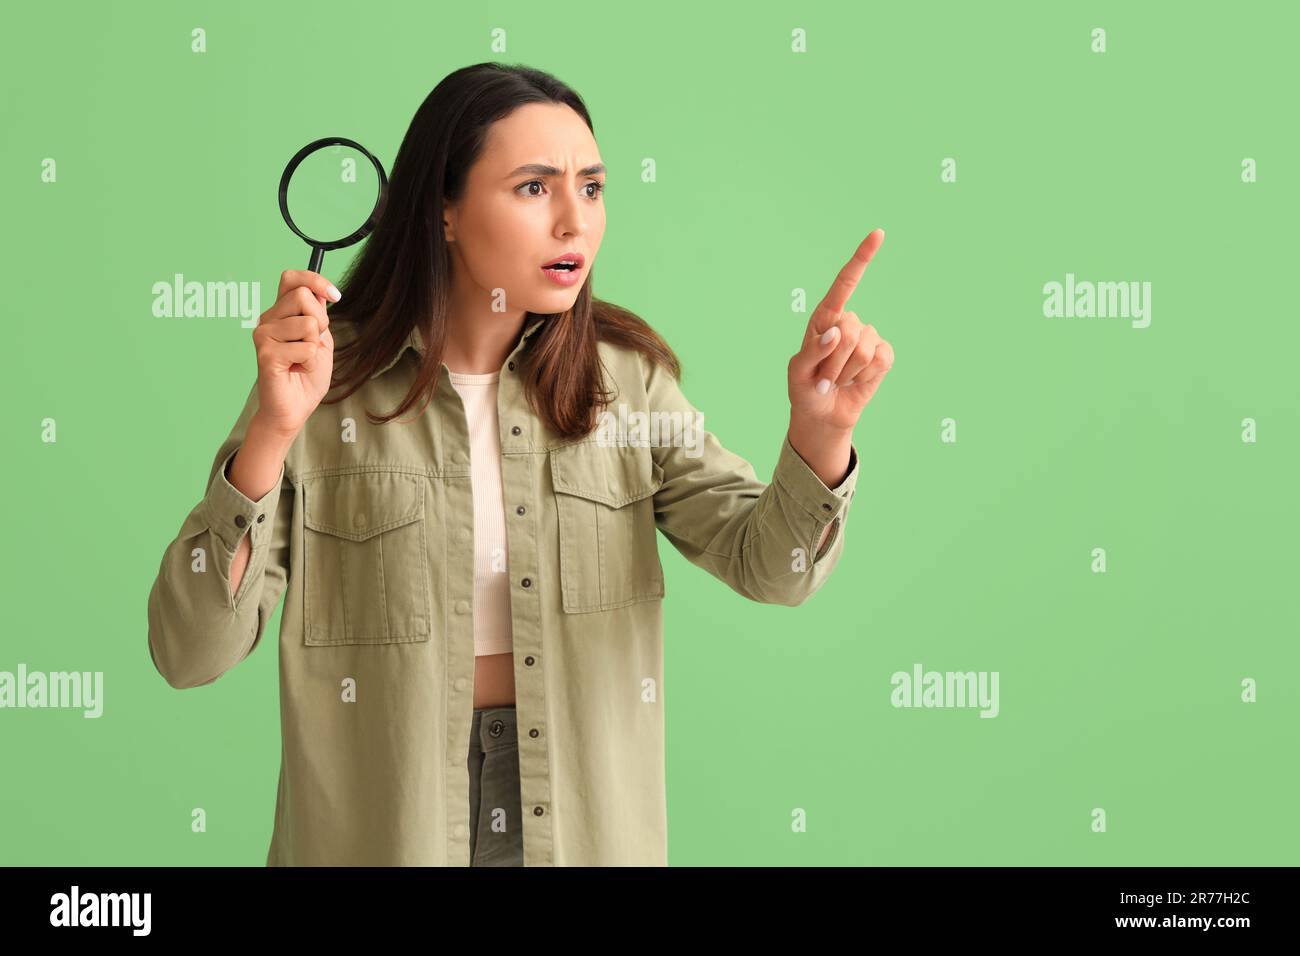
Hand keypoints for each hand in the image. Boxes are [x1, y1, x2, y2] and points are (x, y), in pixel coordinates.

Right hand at [250, 270, 340, 439]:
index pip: (292, 278)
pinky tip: (297, 370)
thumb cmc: (306, 375)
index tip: (335, 296)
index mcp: (280, 312)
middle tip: (314, 343)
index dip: (316, 280)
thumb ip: (317, 315)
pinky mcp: (266, 354)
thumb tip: (318, 291)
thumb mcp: (320, 339)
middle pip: (302, 295)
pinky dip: (310, 361)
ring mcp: (263, 335)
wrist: (294, 408)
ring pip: (307, 323)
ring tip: (303, 360)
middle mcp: (268, 319)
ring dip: (315, 345)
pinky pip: (304, 347)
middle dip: (320, 319)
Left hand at [788, 229, 893, 432]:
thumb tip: (834, 333)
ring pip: (864, 349)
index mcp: (824, 318)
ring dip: (846, 372)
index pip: (845, 284)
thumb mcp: (797, 374)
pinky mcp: (883, 356)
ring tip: (837, 380)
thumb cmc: (805, 390)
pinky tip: (855, 381)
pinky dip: (864, 377)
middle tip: (824, 377)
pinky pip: (880, 361)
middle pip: (849, 330)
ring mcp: (868, 338)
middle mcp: (849, 322)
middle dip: (834, 361)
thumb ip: (811, 353)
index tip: (878, 234)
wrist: (823, 414)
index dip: (861, 259)